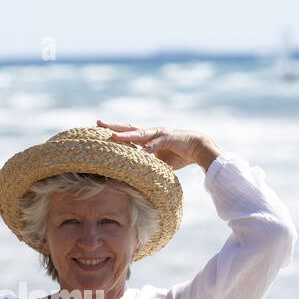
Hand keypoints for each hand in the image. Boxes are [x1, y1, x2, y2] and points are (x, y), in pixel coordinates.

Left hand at [97, 120, 221, 171]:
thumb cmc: (181, 154)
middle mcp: (152, 133)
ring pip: (139, 134)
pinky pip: (155, 145)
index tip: (101, 130)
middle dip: (114, 126)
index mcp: (149, 137)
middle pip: (129, 128)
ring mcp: (159, 134)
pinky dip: (146, 149)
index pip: (129, 132)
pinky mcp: (168, 138)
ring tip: (112, 136)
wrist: (200, 148)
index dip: (116, 131)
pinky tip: (137, 152)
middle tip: (98, 122)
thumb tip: (139, 175)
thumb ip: (149, 164)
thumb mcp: (161, 161)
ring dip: (126, 135)